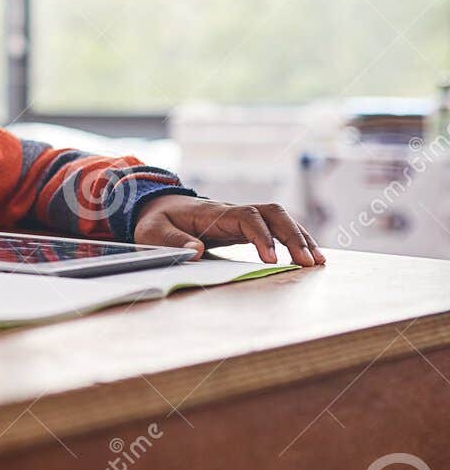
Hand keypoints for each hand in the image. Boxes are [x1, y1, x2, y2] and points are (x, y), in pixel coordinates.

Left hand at [132, 195, 324, 266]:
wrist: (155, 206)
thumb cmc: (154, 221)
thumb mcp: (151, 232)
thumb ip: (171, 241)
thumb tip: (196, 250)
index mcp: (211, 212)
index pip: (247, 217)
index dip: (262, 236)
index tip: (271, 260)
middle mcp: (231, 211)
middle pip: (272, 213)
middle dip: (293, 236)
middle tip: (308, 263)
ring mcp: (240, 218)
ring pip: (279, 219)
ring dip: (300, 238)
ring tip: (317, 263)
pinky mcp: (244, 227)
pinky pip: (275, 229)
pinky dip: (294, 240)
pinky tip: (308, 257)